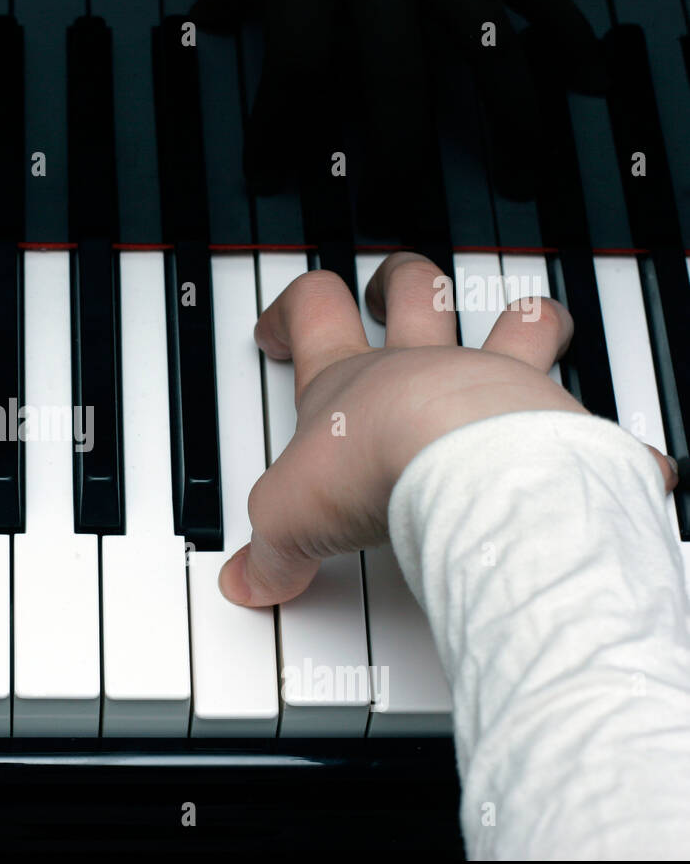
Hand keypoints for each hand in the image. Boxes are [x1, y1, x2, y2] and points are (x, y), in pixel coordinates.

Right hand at [219, 252, 679, 606]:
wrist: (458, 467)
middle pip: (412, 289)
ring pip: (516, 318)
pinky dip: (603, 445)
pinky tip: (614, 464)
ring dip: (521, 319)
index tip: (281, 327)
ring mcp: (493, 382)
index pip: (313, 310)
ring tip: (527, 326)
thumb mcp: (287, 518)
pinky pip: (592, 429)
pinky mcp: (550, 421)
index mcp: (351, 378)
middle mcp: (424, 367)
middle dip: (398, 282)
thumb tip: (249, 581)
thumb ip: (269, 551)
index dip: (292, 310)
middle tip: (391, 293)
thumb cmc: (372, 466)